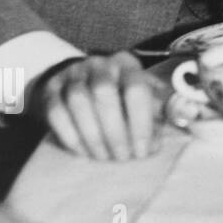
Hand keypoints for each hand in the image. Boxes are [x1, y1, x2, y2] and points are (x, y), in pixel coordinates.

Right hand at [34, 52, 164, 159]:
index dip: (141, 122)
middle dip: (115, 130)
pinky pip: (56, 111)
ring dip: (93, 134)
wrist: (76, 82)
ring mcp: (72, 75)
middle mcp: (100, 64)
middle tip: (122, 157)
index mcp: (128, 65)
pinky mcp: (51, 89)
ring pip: (78, 101)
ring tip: (104, 157)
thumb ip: (158, 111)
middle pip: (104, 92)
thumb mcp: (142, 97)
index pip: (137, 88)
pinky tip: (83, 152)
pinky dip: (70, 135)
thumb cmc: (118, 96)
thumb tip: (171, 129)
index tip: (143, 150)